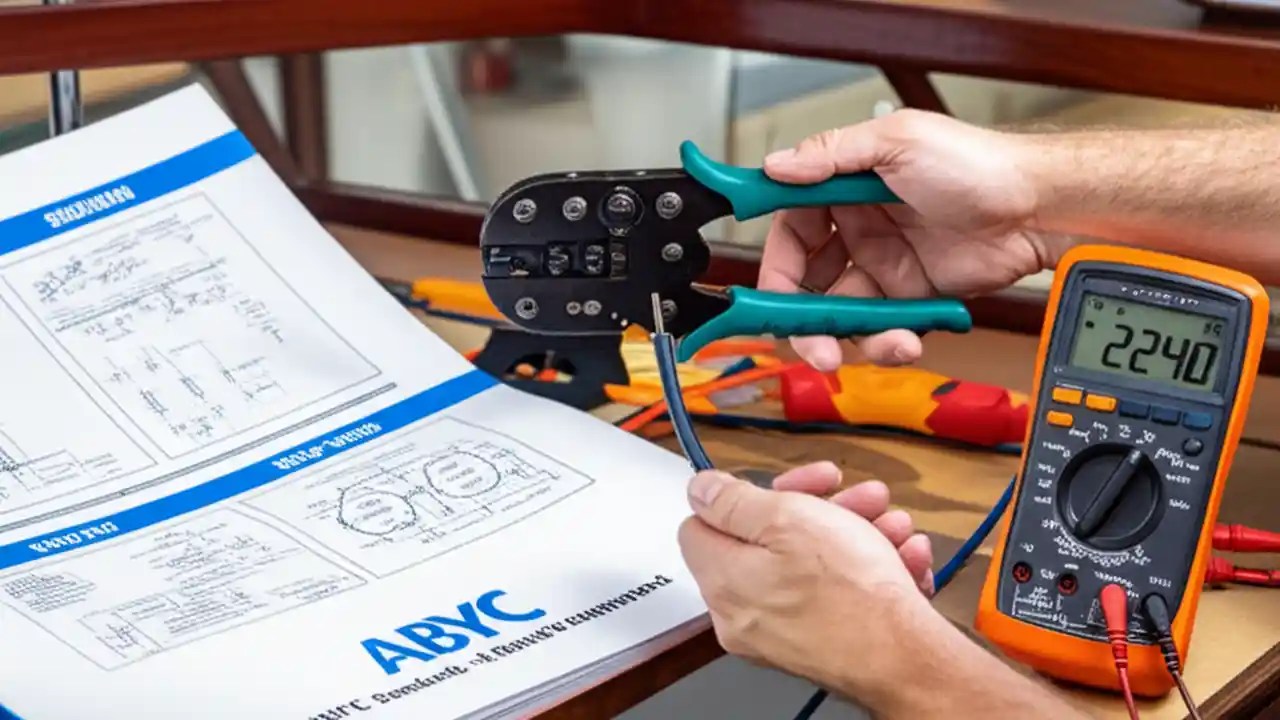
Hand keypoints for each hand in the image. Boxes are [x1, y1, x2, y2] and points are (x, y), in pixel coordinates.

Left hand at [676, 462, 940, 698]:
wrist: (907, 660)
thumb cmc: (850, 593)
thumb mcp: (786, 517)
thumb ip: (733, 501)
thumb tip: (700, 490)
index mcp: (722, 578)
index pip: (703, 524)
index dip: (745, 497)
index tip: (784, 486)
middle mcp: (743, 612)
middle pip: (767, 539)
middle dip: (821, 508)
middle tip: (860, 497)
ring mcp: (781, 632)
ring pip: (811, 562)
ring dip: (857, 533)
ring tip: (893, 527)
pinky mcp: (819, 644)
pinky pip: (836, 594)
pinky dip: (870, 570)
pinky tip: (903, 557)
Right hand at [759, 110, 1075, 369]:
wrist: (1040, 208)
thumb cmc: (978, 163)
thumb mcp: (897, 141)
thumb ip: (832, 155)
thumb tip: (778, 166)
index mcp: (846, 188)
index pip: (790, 232)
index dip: (775, 265)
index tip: (765, 295)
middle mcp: (859, 229)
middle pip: (807, 283)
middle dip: (803, 318)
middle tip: (811, 342)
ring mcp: (884, 266)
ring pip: (842, 313)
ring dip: (849, 337)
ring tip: (875, 344)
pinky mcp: (912, 297)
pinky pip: (882, 328)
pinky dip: (887, 341)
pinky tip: (904, 339)